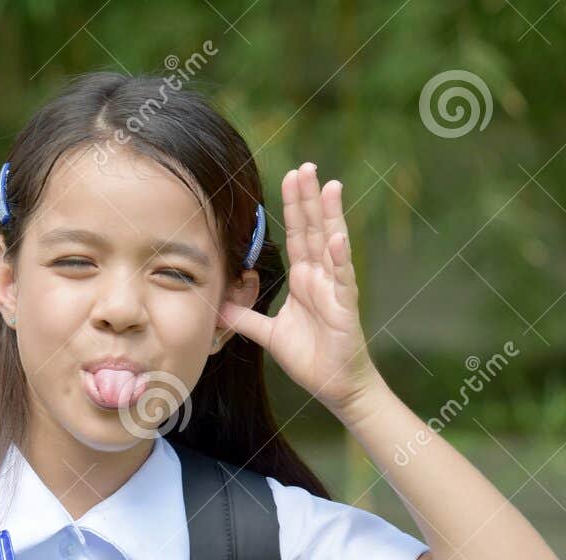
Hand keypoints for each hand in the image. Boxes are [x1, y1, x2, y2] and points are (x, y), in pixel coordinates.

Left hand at [218, 162, 379, 411]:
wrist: (335, 386)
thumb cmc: (311, 358)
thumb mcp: (269, 335)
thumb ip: (246, 318)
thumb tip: (220, 306)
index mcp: (305, 280)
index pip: (298, 235)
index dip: (293, 207)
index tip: (288, 177)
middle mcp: (321, 278)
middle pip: (314, 230)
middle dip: (309, 199)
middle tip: (305, 167)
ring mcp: (335, 289)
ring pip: (332, 245)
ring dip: (330, 216)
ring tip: (328, 186)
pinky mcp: (345, 308)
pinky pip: (342, 280)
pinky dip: (339, 259)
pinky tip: (337, 237)